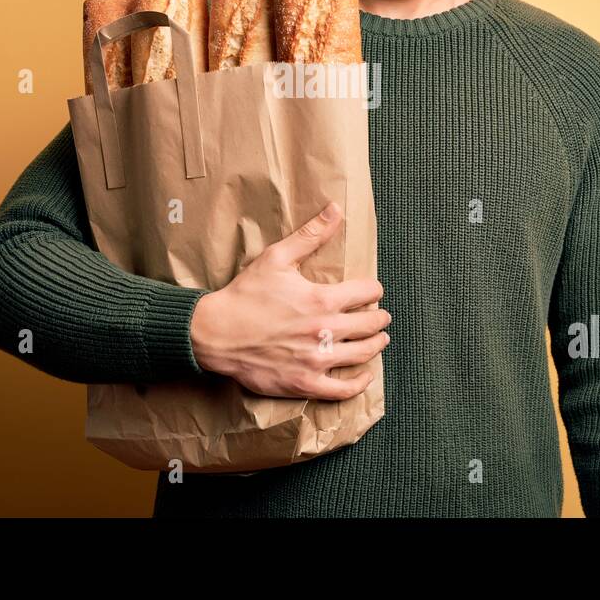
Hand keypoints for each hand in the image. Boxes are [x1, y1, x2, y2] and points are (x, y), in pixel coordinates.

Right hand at [189, 201, 390, 399]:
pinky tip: (365, 375)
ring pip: (363, 354)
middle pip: (370, 325)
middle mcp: (325, 331)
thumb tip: (336, 210)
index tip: (374, 291)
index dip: (374, 290)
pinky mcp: (304, 383)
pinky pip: (342, 389)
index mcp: (321, 300)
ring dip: (376, 345)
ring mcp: (316, 360)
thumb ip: (310, 235)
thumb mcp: (277, 258)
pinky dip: (359, 383)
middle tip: (383, 316)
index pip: (366, 293)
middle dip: (380, 318)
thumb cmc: (246, 294)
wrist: (217, 333)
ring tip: (381, 340)